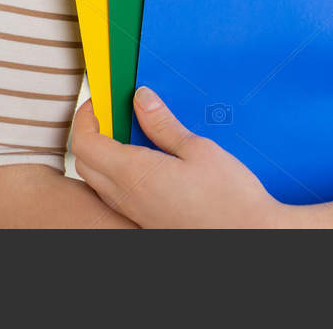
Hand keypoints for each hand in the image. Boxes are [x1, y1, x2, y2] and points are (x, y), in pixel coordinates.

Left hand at [71, 92, 285, 228]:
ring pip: (97, 181)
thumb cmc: (229, 194)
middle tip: (111, 112)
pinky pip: (115, 195)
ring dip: (101, 154)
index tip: (99, 99)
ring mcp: (134, 213)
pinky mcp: (145, 221)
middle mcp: (126, 197)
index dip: (85, 118)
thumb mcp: (198, 149)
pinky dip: (115, 172)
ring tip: (128, 133)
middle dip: (89, 133)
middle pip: (84, 163)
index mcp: (134, 174)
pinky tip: (144, 160)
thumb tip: (140, 97)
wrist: (249, 234)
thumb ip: (163, 124)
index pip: (85, 144)